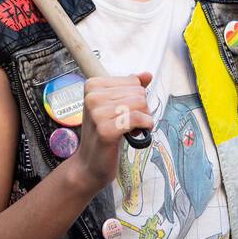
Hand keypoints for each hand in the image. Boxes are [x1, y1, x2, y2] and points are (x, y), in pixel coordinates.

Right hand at [65, 72, 153, 196]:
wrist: (90, 164)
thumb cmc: (104, 133)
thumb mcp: (116, 106)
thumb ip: (131, 89)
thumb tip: (147, 75)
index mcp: (93, 86)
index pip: (133, 82)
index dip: (136, 98)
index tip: (126, 112)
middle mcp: (92, 97)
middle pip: (138, 92)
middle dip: (141, 109)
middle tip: (130, 123)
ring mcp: (97, 113)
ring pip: (139, 104)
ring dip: (144, 119)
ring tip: (132, 129)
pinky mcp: (105, 130)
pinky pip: (137, 119)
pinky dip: (144, 125)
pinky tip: (138, 133)